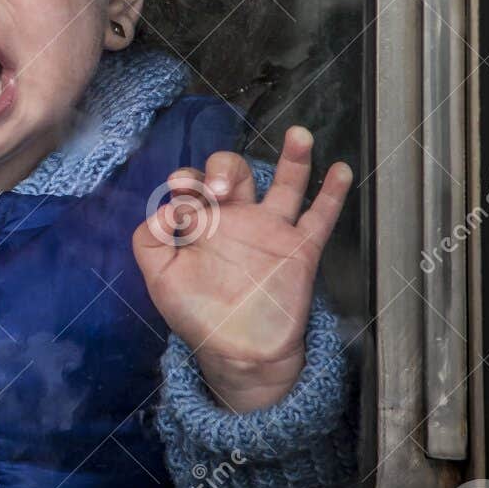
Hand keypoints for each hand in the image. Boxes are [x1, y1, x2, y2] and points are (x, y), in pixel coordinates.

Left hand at [131, 126, 351, 413]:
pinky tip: (339, 169)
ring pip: (285, 184)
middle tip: (220, 192)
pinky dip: (332, 193)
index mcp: (201, 223)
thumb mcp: (158, 278)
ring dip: (293, 158)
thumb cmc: (197, 315)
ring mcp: (270, 231)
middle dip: (224, 170)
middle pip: (235, 172)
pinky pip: (320, 216)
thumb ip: (148, 240)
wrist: (239, 353)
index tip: (185, 198)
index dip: (187, 181)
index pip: (193, 184)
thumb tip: (162, 209)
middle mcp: (236, 219)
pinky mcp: (300, 250)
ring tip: (299, 134)